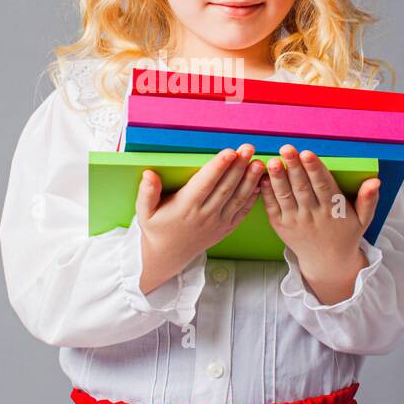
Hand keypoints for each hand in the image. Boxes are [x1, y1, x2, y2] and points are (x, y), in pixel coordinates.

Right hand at [134, 144, 265, 291]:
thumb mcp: (145, 213)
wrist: (168, 255)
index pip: (205, 184)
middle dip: (238, 167)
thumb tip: (149, 174)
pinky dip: (252, 198)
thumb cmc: (156, 228)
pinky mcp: (226, 228)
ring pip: (237, 199)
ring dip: (249, 180)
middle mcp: (204, 215)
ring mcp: (218, 223)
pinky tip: (259, 183)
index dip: (218, 168)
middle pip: (225, 188)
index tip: (229, 152)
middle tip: (248, 148)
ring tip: (259, 163)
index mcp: (185, 207)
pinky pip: (242, 212)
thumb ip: (146, 193)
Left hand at [259, 144, 379, 300]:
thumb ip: (368, 200)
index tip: (307, 153)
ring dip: (277, 178)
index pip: (323, 186)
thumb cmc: (346, 233)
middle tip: (287, 148)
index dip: (315, 169)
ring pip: (285, 196)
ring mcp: (295, 221)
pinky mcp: (280, 226)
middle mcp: (313, 215)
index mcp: (333, 210)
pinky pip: (272, 207)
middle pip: (302, 188)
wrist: (327, 262)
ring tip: (272, 161)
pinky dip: (267, 193)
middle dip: (294, 167)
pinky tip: (263, 177)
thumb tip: (375, 181)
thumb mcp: (363, 219)